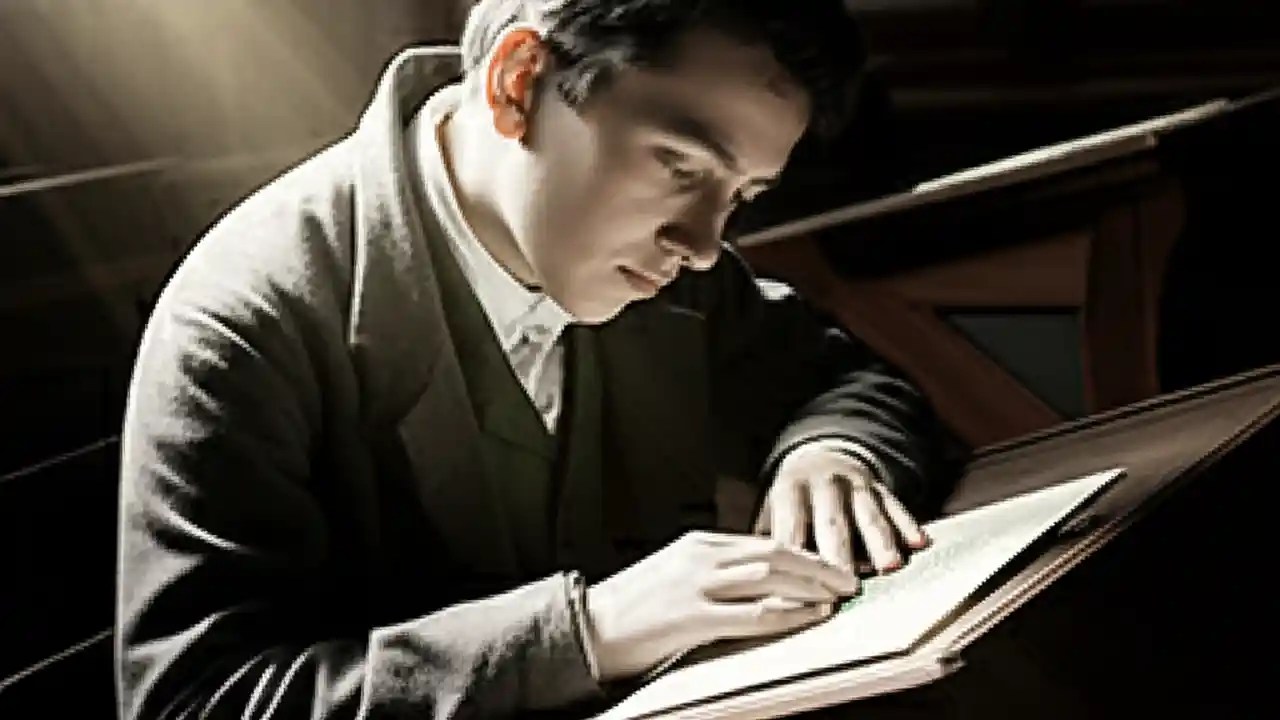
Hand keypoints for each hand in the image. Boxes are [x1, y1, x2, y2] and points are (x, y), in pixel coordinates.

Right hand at [585, 530, 858, 679]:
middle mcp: (701, 556)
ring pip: (770, 577)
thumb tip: (758, 581)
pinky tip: (811, 616)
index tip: (830, 563)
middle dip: (818, 565)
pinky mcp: (692, 616)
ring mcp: (696, 585)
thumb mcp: (675, 575)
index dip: (804, 553)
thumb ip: (713, 572)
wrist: (588, 626)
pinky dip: (788, 613)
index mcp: (698, 544)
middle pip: (775, 553)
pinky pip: (753, 614)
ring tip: (841, 594)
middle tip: (850, 576)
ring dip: (812, 585)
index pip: (763, 542)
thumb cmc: (631, 608)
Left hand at [755, 441, 929, 590]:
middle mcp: (823, 483)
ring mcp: (855, 483)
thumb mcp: (772, 508)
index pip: (792, 526)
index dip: (796, 557)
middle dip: (840, 554)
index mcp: (790, 489)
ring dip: (880, 541)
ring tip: (889, 567)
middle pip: (832, 522)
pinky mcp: (879, 486)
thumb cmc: (792, 499)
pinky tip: (920, 543)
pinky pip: (896, 506)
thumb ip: (767, 539)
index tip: (800, 588)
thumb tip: (758, 581)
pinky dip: (908, 525)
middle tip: (846, 587)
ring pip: (869, 514)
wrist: (821, 455)